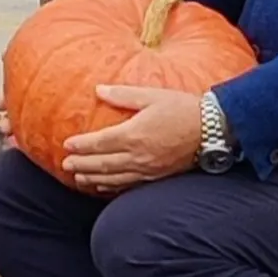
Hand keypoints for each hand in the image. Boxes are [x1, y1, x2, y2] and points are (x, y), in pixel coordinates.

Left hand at [63, 87, 202, 193]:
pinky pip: (129, 184)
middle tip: (66, 164)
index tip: (67, 144)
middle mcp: (138, 155)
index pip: (100, 143)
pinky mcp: (157, 176)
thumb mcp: (152, 95)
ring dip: (93, 178)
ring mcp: (148, 169)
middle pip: (103, 164)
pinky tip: (104, 187)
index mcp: (134, 134)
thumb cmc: (182, 108)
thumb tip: (99, 89)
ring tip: (78, 178)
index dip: (81, 145)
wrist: (211, 130)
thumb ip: (124, 94)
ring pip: (114, 178)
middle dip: (82, 164)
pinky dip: (113, 187)